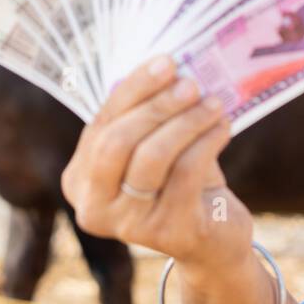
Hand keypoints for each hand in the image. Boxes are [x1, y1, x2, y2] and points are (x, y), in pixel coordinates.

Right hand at [61, 54, 252, 269]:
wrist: (214, 242)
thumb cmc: (181, 184)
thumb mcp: (156, 148)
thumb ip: (146, 117)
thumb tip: (162, 67)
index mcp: (79, 181)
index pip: (101, 124)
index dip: (133, 90)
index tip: (166, 61)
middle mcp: (93, 208)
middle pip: (117, 141)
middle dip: (157, 106)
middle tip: (191, 83)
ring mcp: (128, 226)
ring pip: (151, 157)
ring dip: (186, 122)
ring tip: (214, 104)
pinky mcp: (168, 233)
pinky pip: (186, 173)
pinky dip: (207, 142)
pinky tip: (224, 127)